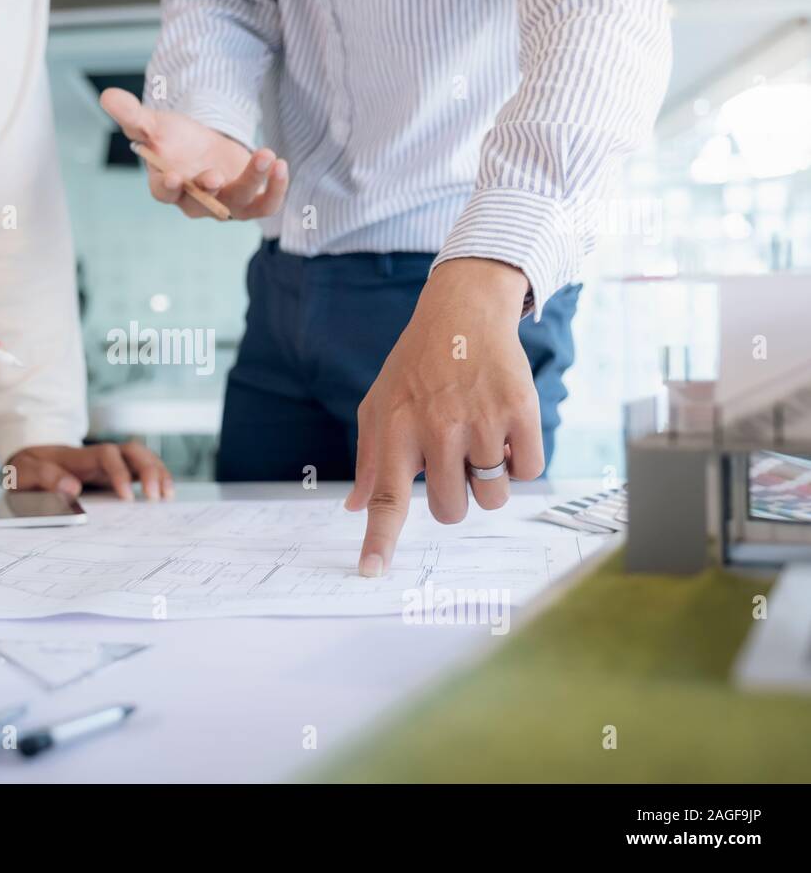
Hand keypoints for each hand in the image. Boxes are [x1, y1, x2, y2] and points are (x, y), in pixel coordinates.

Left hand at [7, 442, 174, 500]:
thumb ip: (45, 478)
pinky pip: (140, 470)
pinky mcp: (115, 475)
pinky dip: (156, 478)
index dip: (119, 472)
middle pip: (132, 451)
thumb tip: (72, 488)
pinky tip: (165, 496)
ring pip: (141, 457)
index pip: (107, 455)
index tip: (127, 497)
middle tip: (156, 496)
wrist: (29, 464)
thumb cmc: (28, 470)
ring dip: (158, 472)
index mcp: (79, 457)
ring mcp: (110, 465)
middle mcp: (99, 457)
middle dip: (149, 470)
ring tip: (167, 497)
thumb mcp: (25, 473)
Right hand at [99, 88, 288, 219]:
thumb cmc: (174, 140)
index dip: (168, 187)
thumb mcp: (154, 122)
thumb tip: (108, 96)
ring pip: (239, 204)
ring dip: (253, 182)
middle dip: (210, 190)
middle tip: (215, 175)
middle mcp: (196, 200)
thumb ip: (132, 114)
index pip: (164, 193)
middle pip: (202, 204)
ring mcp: (225, 204)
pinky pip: (265, 205)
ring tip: (267, 155)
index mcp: (167, 185)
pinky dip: (276, 190)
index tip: (174, 176)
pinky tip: (281, 165)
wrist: (204, 145)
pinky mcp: (250, 200)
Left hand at [344, 259, 543, 575]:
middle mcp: (436, 428)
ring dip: (489, 481)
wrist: (463, 311)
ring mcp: (480, 421)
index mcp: (395, 430)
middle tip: (453, 460)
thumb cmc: (416, 366)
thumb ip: (369, 458)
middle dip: (455, 497)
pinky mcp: (520, 411)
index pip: (386, 497)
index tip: (371, 571)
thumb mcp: (378, 403)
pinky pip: (528, 472)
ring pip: (493, 498)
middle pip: (451, 511)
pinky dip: (520, 461)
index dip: (380, 539)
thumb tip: (353, 509)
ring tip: (479, 439)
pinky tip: (505, 431)